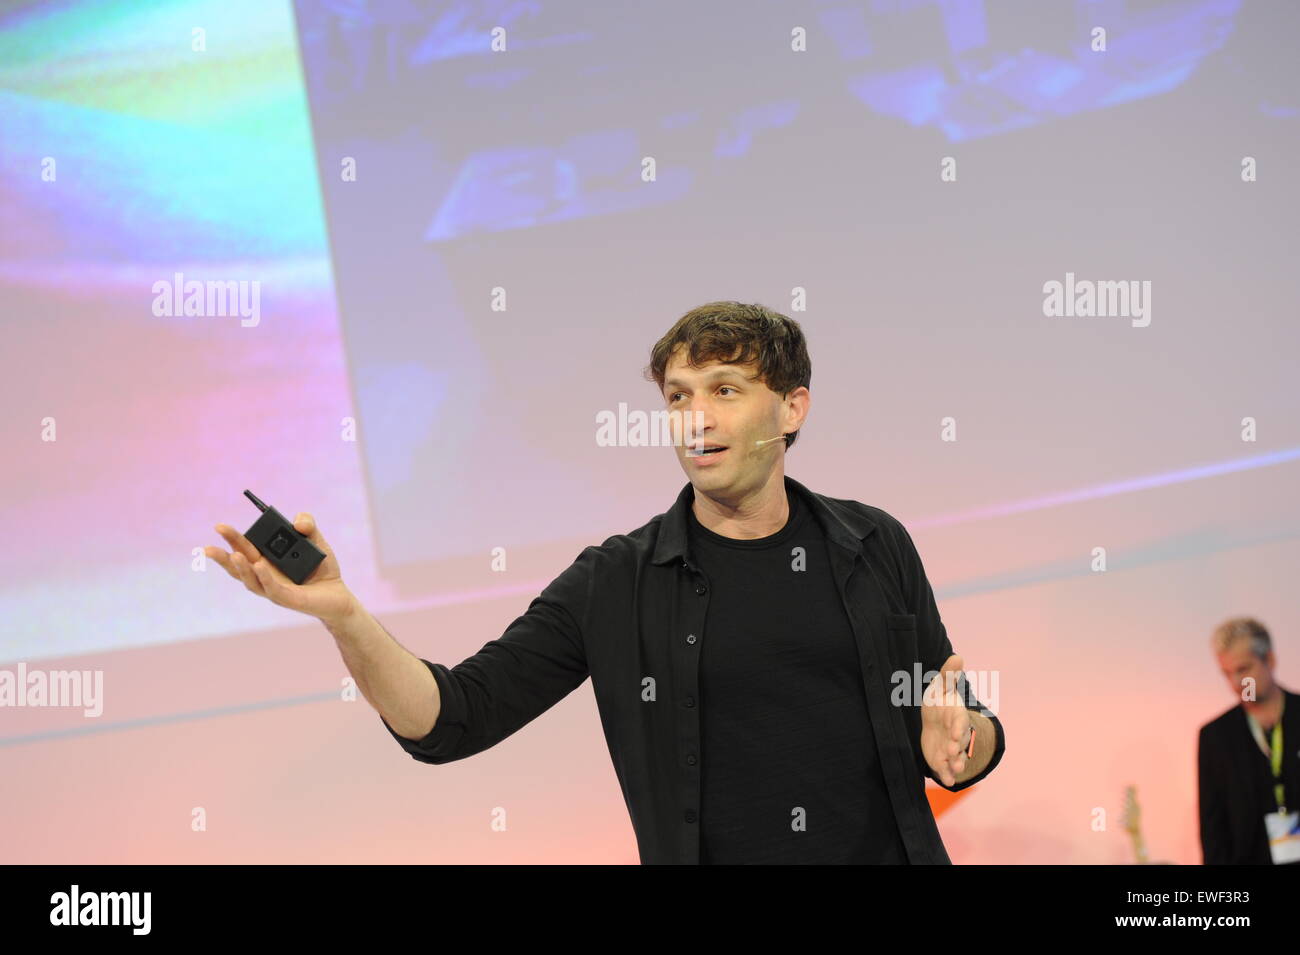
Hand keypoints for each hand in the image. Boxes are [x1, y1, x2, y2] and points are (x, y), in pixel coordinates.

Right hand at [204, 513, 355, 624]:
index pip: (243, 549)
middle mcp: (265, 575)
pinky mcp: (289, 599)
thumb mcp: (316, 540)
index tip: (220, 526)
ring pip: (251, 580)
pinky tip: (259, 566)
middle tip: (217, 532)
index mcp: (266, 560)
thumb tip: (297, 522)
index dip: (232, 539)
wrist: (339, 594)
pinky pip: (273, 589)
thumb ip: (307, 524)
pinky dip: (264, 578)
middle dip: (225, 551)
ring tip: (233, 554)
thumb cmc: (321, 568)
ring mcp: (274, 589)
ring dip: (241, 568)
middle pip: (240, 563)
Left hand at [920, 653, 971, 786]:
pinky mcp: (943, 757)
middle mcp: (956, 733)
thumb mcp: (941, 685)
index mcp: (956, 715)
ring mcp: (951, 747)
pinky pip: (946, 767)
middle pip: (960, 742)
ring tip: (954, 770)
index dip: (957, 728)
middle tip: (952, 753)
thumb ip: (949, 674)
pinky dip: (947, 774)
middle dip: (957, 748)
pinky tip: (946, 781)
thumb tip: (957, 656)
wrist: (934, 717)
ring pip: (956, 757)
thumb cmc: (940, 699)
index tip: (954, 733)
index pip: (959, 722)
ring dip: (956, 764)